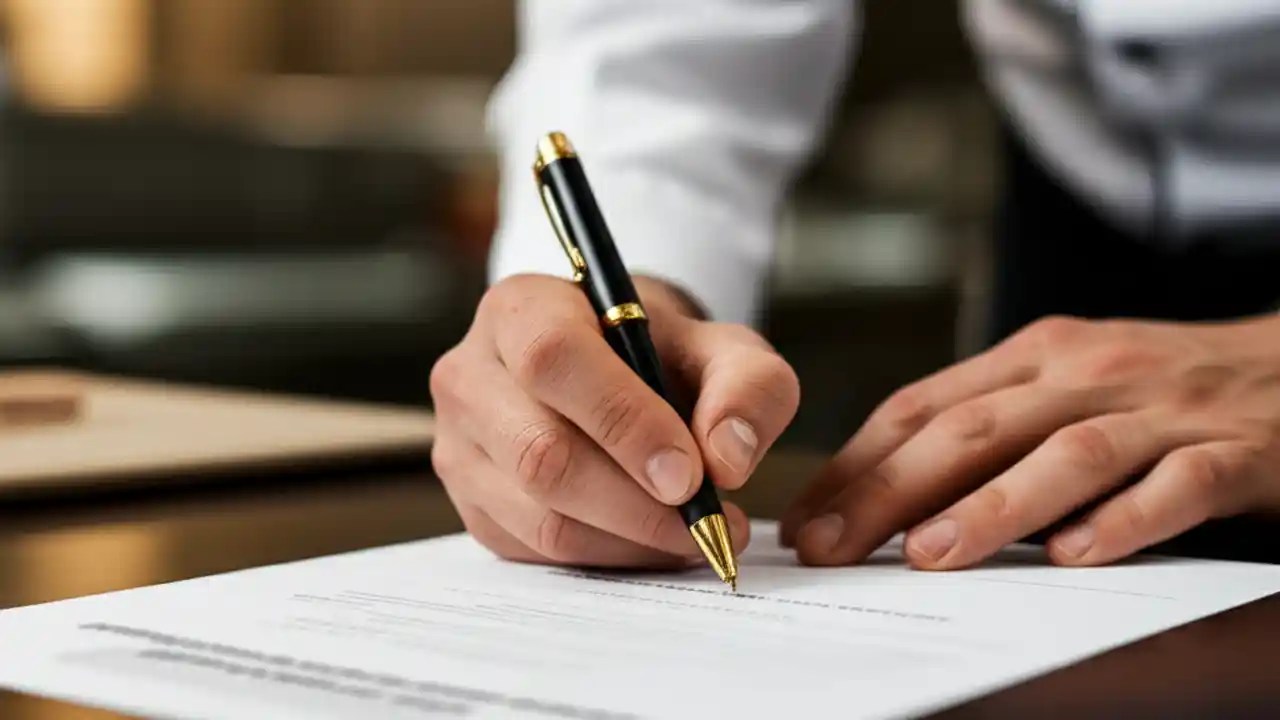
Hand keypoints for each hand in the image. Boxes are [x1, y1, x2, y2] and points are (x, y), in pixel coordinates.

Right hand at [431, 274, 798, 566]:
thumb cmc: (660, 355)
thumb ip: (746, 386)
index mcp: (520, 309)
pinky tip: (654, 542)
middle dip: (637, 503)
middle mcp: (471, 374)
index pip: (554, 360)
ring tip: (696, 535)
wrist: (613, 372)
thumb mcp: (721, 347)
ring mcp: (459, 445)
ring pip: (538, 516)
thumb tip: (728, 458)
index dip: (623, 422)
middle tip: (710, 522)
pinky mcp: (472, 504)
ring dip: (631, 540)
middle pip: (540, 454)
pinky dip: (608, 557)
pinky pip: (536, 551)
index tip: (690, 473)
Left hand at [781, 315, 1279, 568]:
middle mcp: (1087, 373)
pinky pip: (1177, 486)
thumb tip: (882, 493)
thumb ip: (987, 427)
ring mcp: (1162, 411)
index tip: (808, 519)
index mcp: (1034, 356)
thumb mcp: (1062, 385)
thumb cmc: (1156, 388)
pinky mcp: (1234, 452)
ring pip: (1067, 454)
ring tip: (930, 554)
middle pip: (975, 430)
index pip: (925, 406)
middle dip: (892, 490)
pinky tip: (1078, 555)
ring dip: (993, 506)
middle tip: (834, 546)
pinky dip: (1126, 519)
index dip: (859, 463)